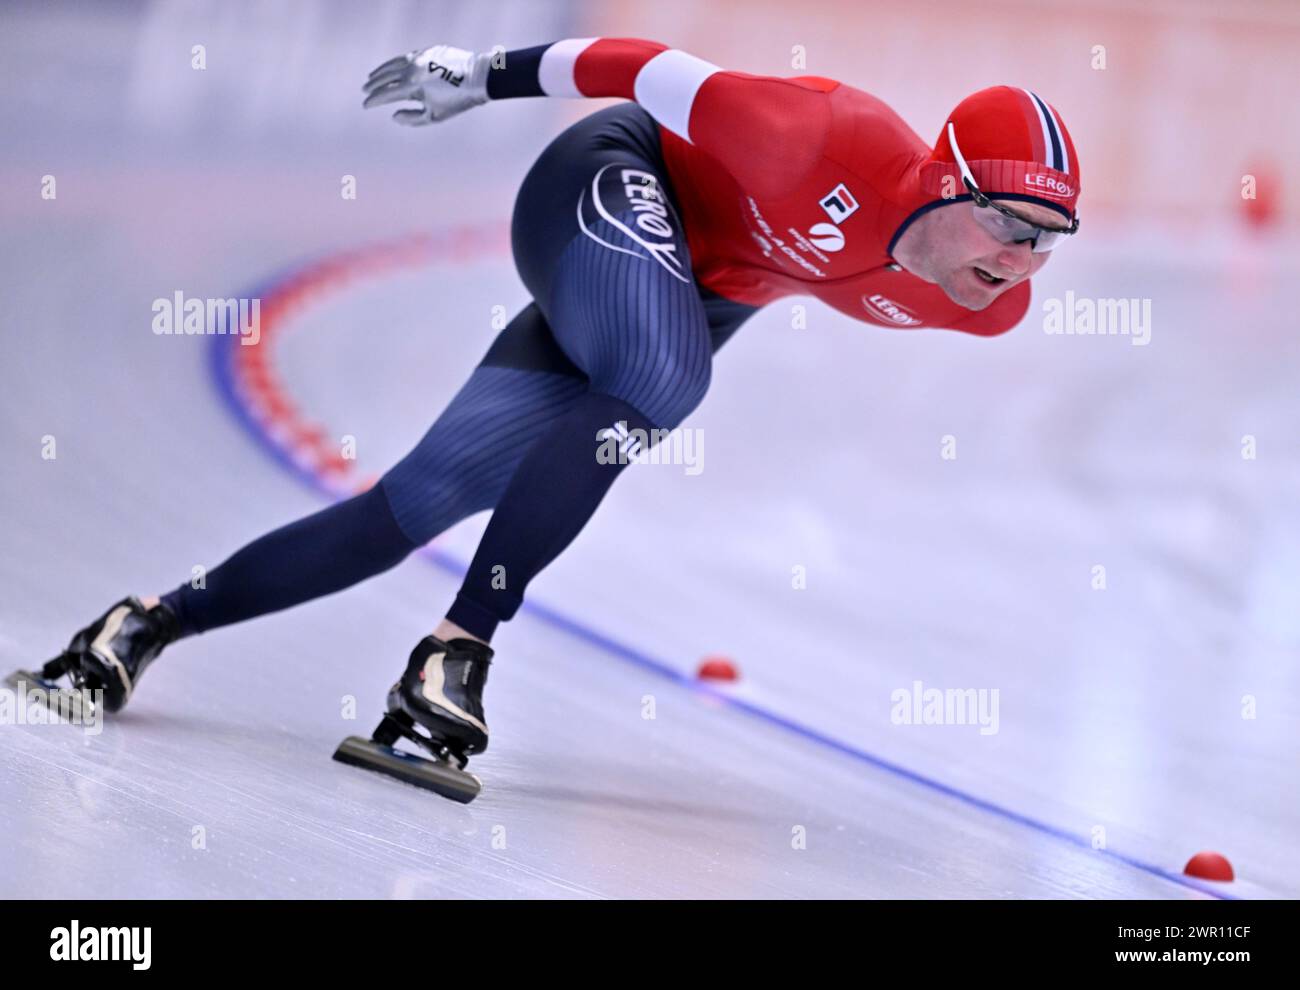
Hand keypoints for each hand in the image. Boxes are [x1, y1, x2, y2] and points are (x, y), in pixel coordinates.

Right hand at [362, 45, 488, 125]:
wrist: (478, 78)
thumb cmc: (457, 101)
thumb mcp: (434, 116)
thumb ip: (411, 118)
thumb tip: (394, 115)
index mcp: (412, 86)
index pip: (386, 94)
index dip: (374, 101)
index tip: (366, 105)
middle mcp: (412, 68)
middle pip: (387, 76)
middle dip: (374, 84)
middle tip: (365, 89)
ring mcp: (420, 56)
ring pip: (395, 63)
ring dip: (382, 71)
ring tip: (372, 77)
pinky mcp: (429, 50)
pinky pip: (408, 56)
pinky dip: (398, 63)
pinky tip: (394, 67)